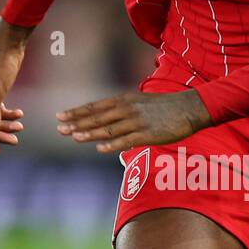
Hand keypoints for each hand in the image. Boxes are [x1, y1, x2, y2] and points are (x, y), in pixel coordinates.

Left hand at [56, 89, 210, 151]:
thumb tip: (107, 115)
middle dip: (77, 123)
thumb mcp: (140, 101)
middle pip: (97, 117)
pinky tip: (100, 148)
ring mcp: (137, 122)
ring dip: (90, 133)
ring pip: (108, 129)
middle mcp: (127, 109)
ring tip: (74, 137)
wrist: (189, 108)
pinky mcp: (147, 134)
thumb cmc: (164, 106)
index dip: (76, 112)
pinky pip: (126, 140)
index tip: (60, 117)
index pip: (95, 107)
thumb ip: (123, 107)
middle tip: (59, 129)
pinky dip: (112, 144)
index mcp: (124, 100)